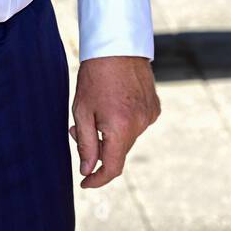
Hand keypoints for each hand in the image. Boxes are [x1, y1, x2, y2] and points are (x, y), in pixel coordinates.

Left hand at [70, 55, 159, 188]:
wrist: (117, 46)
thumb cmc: (95, 76)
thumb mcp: (82, 110)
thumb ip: (85, 142)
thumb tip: (87, 170)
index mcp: (120, 129)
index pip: (112, 168)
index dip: (98, 179)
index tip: (85, 183)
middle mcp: (140, 126)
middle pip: (118, 151)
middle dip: (98, 148)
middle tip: (75, 130)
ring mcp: (150, 117)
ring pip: (127, 138)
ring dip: (110, 133)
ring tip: (94, 110)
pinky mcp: (155, 108)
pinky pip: (137, 124)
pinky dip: (123, 122)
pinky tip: (113, 102)